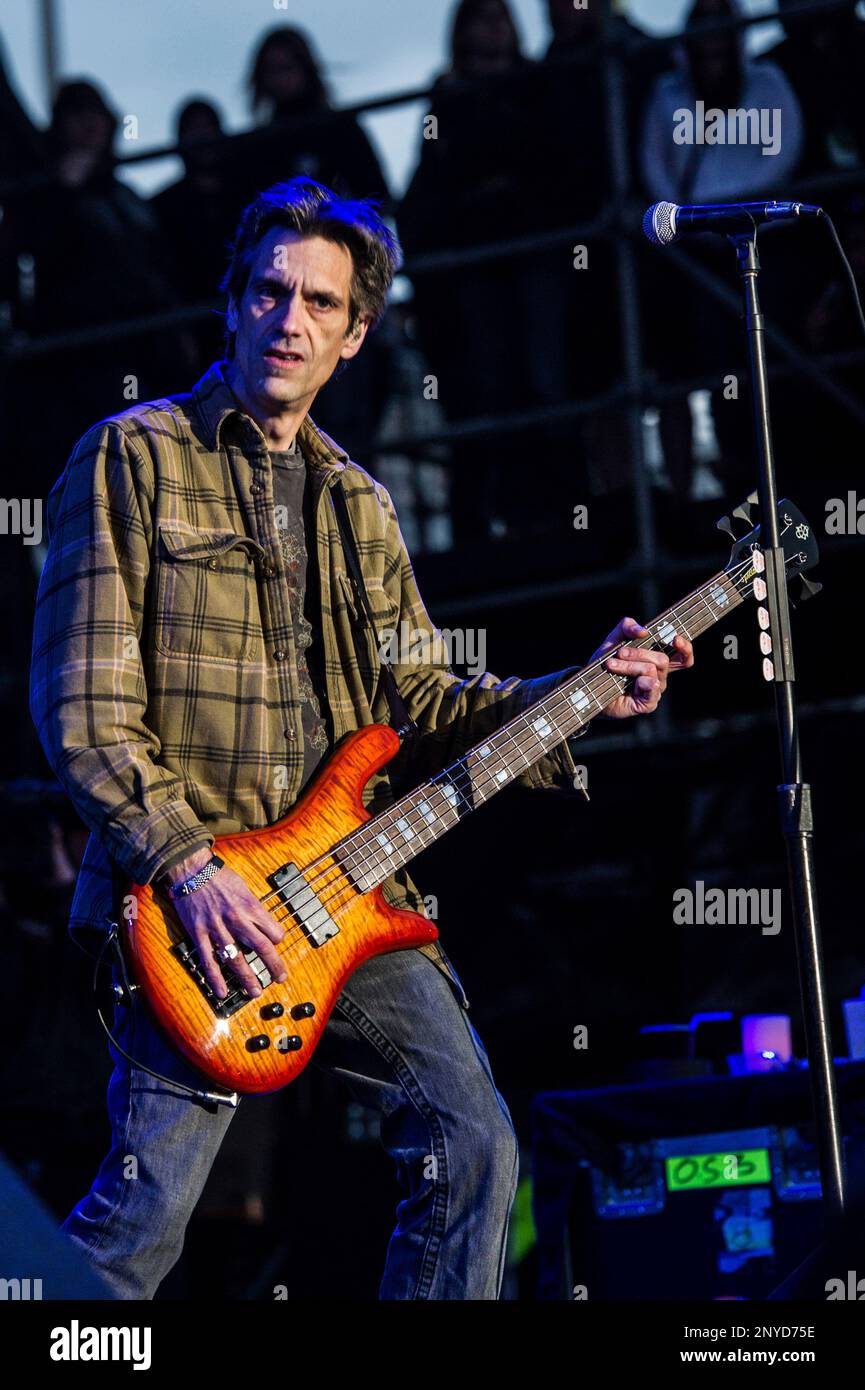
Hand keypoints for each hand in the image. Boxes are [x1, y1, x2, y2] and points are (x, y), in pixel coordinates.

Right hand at [162, 849, 287, 999]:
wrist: (191, 870)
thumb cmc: (219, 876)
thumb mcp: (244, 887)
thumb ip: (253, 907)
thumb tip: (262, 922)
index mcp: (251, 906)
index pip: (274, 931)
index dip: (278, 940)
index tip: (277, 944)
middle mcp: (237, 919)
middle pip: (261, 947)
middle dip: (274, 966)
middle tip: (280, 977)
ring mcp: (217, 928)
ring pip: (236, 959)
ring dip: (247, 978)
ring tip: (255, 991)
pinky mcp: (199, 933)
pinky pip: (208, 960)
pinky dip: (216, 978)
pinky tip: (222, 991)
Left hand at [589, 616, 693, 719]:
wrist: (590, 687)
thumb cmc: (606, 663)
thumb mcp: (614, 639)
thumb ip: (627, 627)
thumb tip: (643, 631)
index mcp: (657, 661)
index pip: (683, 657)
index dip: (685, 648)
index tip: (675, 638)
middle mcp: (660, 676)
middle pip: (663, 660)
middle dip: (639, 653)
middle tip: (619, 653)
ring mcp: (655, 691)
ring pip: (651, 670)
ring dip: (628, 666)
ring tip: (611, 665)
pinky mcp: (648, 704)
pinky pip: (651, 687)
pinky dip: (637, 681)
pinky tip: (626, 683)